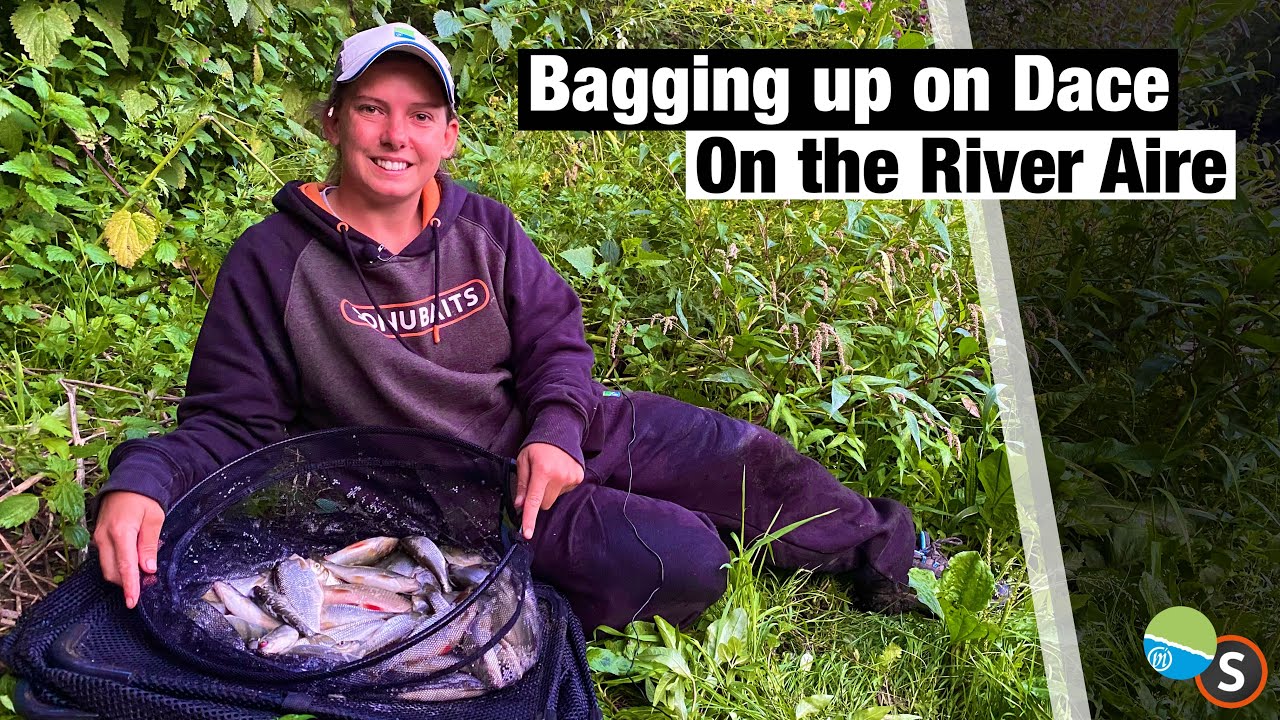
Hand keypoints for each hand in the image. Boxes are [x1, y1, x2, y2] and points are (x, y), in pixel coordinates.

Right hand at [93, 491, 164, 608]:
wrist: (128, 482)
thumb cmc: (144, 499)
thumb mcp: (154, 519)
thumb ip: (149, 545)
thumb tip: (147, 568)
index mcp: (121, 532)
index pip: (125, 566)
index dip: (130, 586)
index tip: (133, 602)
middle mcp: (105, 537)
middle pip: (112, 571)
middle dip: (126, 583)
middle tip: (145, 586)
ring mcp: (98, 538)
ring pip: (107, 567)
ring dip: (122, 575)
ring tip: (141, 575)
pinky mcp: (98, 537)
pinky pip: (106, 558)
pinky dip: (117, 565)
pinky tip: (131, 564)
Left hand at [514, 442, 583, 540]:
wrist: (560, 431)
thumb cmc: (538, 446)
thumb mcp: (523, 461)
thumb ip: (522, 484)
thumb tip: (520, 505)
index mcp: (542, 471)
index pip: (534, 500)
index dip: (530, 519)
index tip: (527, 534)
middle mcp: (559, 476)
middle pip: (544, 503)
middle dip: (538, 498)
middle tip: (537, 480)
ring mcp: (571, 478)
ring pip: (554, 498)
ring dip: (549, 491)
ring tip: (549, 472)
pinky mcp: (579, 478)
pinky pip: (564, 492)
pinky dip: (559, 486)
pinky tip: (558, 472)